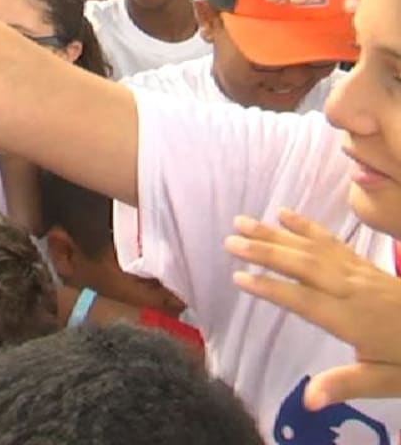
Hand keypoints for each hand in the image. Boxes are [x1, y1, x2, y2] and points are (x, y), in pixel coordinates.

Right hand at [226, 209, 400, 408]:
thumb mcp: (386, 380)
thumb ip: (346, 385)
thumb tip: (308, 400)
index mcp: (353, 318)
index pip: (305, 300)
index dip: (272, 288)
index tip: (238, 277)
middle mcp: (352, 289)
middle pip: (304, 266)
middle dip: (266, 252)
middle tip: (229, 240)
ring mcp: (359, 273)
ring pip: (313, 249)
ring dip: (276, 234)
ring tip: (244, 221)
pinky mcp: (365, 266)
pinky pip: (333, 241)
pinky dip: (307, 226)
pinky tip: (285, 214)